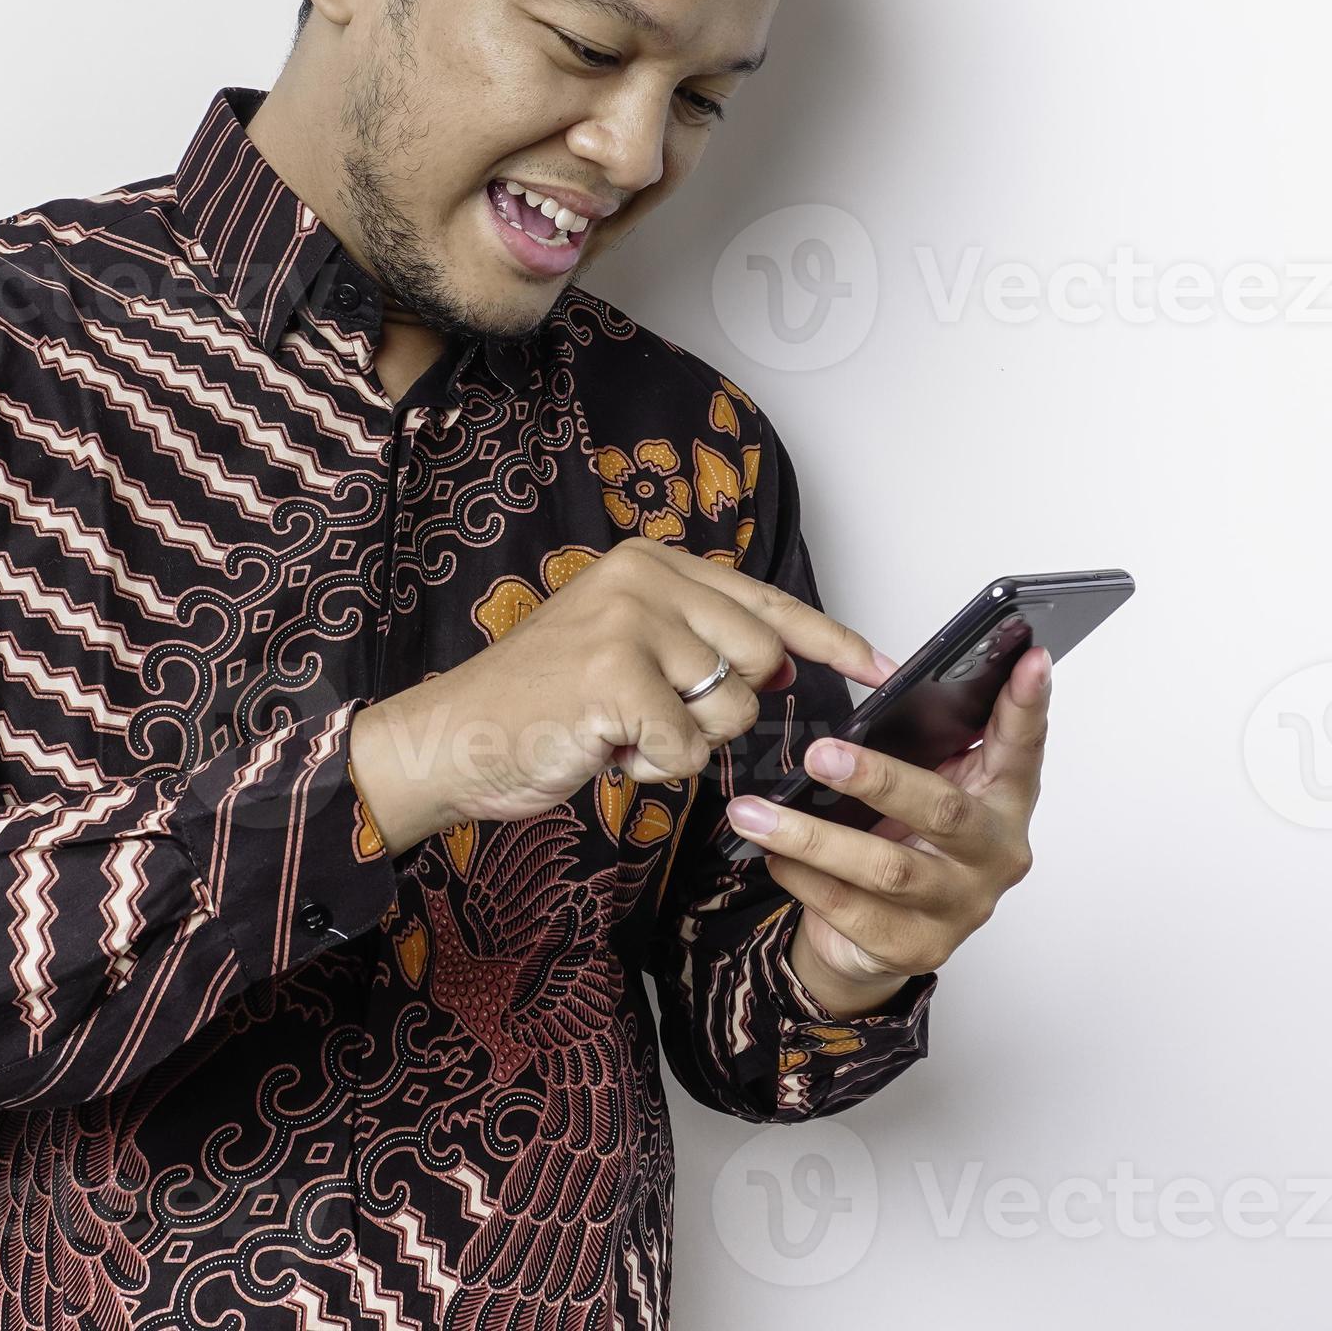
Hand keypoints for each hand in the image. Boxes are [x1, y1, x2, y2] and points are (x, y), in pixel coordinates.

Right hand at [346, 537, 894, 852]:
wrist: (453, 738)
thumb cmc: (542, 704)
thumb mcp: (627, 649)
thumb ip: (704, 644)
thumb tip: (792, 669)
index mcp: (650, 562)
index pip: (766, 602)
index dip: (829, 639)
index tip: (877, 664)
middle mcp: (643, 578)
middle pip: (761, 662)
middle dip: (722, 711)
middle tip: (652, 715)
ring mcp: (629, 623)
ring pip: (731, 711)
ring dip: (683, 743)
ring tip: (618, 730)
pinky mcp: (616, 677)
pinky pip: (688, 750)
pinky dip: (652, 769)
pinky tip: (603, 750)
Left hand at [726, 645, 1051, 1017]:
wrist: (877, 941)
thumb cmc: (903, 843)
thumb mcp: (922, 788)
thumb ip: (921, 747)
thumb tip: (875, 682)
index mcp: (1002, 802)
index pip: (1022, 747)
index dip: (1026, 704)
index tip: (1029, 658)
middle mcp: (993, 856)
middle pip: (943, 812)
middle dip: (877, 779)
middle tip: (821, 753)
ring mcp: (959, 907)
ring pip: (885, 868)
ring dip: (811, 836)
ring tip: (754, 813)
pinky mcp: (916, 947)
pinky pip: (850, 908)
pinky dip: (802, 876)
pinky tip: (772, 854)